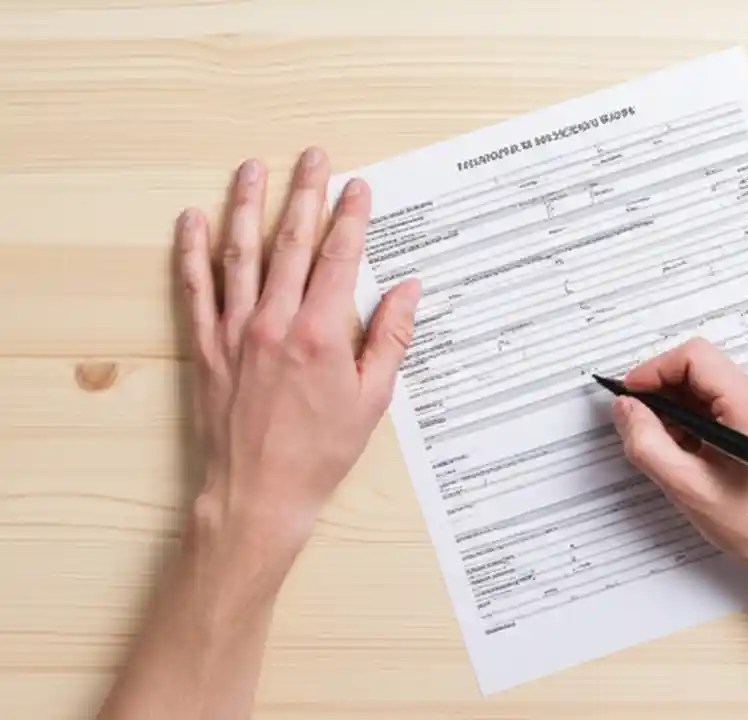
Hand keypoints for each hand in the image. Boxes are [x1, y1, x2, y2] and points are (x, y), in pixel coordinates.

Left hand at [177, 147, 419, 558]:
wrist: (259, 494)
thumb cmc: (320, 452)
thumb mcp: (373, 399)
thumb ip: (390, 339)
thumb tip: (409, 290)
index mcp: (320, 333)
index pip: (339, 258)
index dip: (351, 217)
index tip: (358, 187)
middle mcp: (274, 323)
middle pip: (291, 242)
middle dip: (305, 194)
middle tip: (314, 158)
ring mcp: (235, 332)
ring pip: (240, 253)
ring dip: (248, 206)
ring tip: (253, 169)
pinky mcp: (206, 347)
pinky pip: (195, 288)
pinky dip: (192, 252)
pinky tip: (193, 221)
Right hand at [610, 339, 747, 575]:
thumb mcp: (686, 487)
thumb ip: (646, 442)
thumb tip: (625, 407)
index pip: (694, 357)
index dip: (654, 370)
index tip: (630, 395)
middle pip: (701, 367)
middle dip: (664, 392)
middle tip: (643, 427)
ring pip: (709, 384)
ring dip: (680, 407)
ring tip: (671, 448)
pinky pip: (723, 399)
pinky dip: (698, 416)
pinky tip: (691, 450)